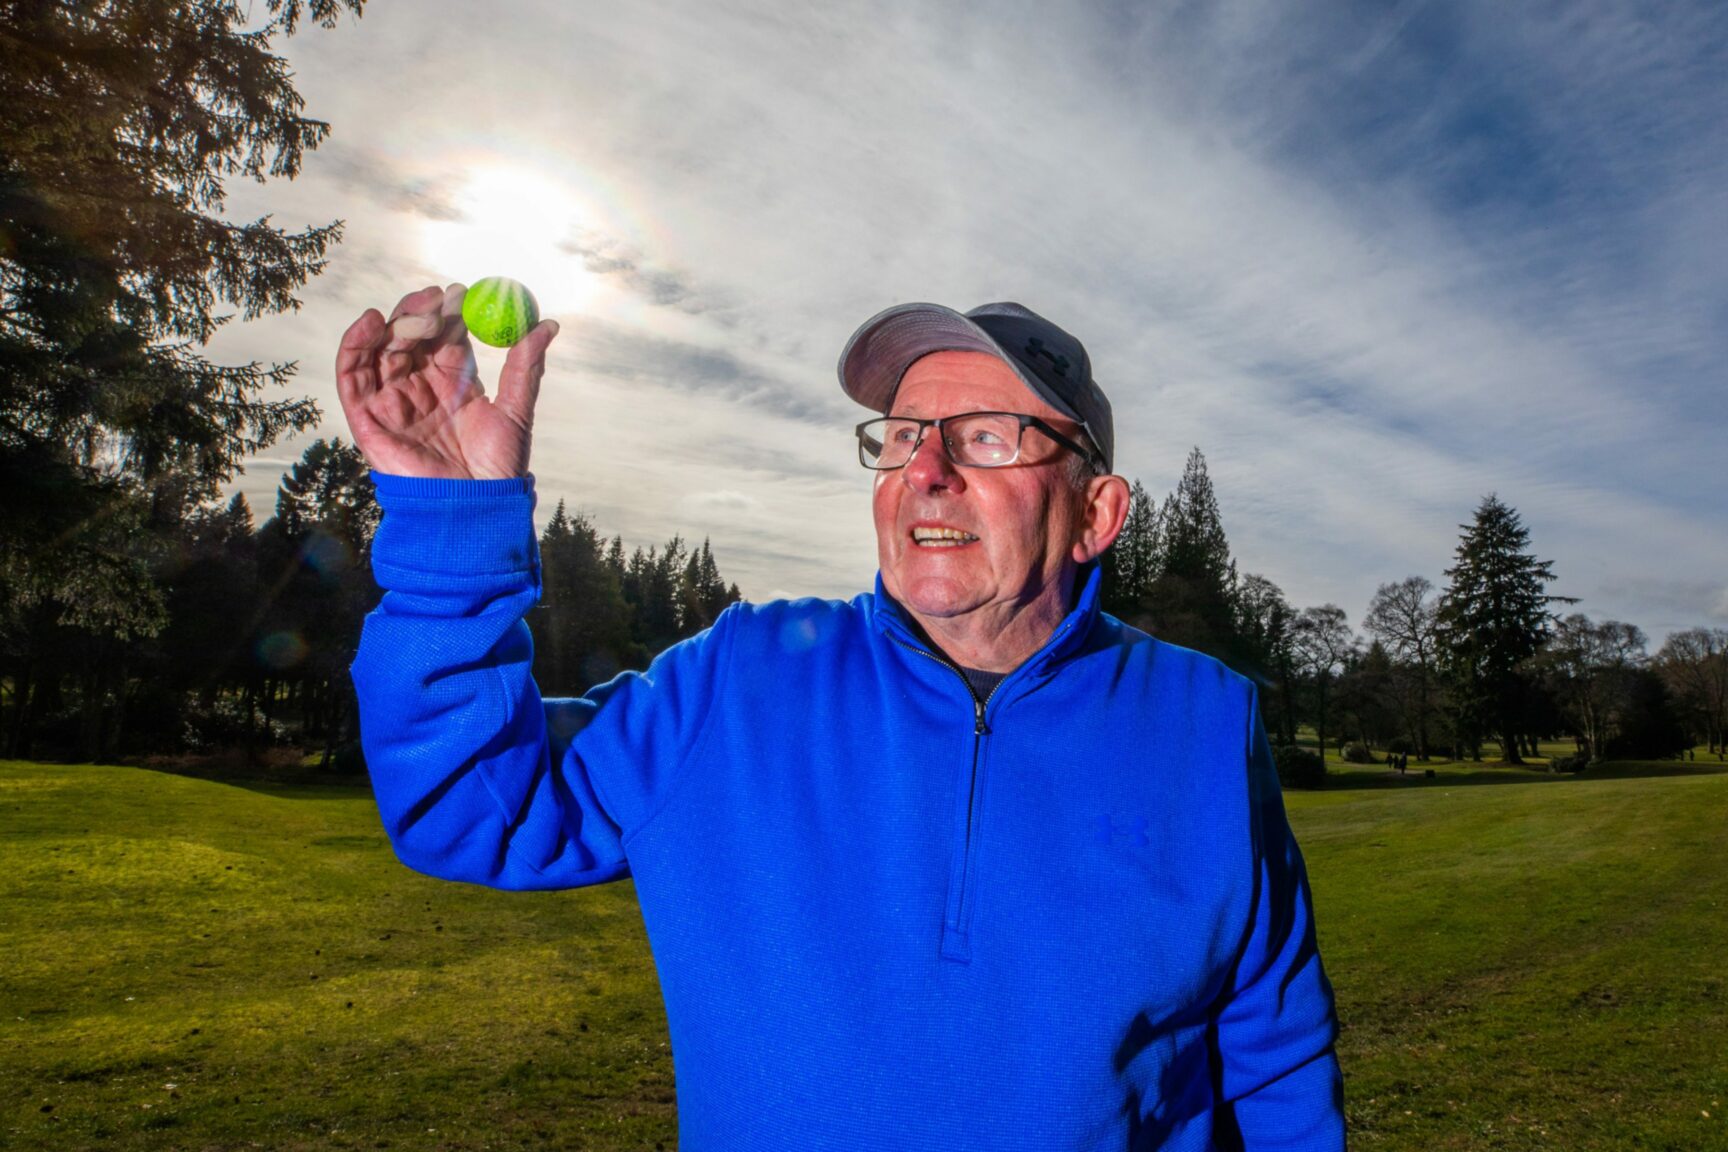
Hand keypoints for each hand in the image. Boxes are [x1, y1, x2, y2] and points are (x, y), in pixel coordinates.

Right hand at [335, 283, 558, 479]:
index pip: (444, 338)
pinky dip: (354, 345)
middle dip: (421, 313)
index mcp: (452, 384)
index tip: (462, 292)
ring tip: (420, 310)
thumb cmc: (498, 467)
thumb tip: (547, 324)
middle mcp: (419, 389)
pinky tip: (371, 322)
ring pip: (382, 351)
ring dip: (396, 324)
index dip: (449, 313)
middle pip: (410, 339)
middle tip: (439, 296)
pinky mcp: (367, 419)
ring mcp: (391, 402)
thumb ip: (525, 366)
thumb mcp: (515, 410)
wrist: (475, 507)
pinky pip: (351, 376)